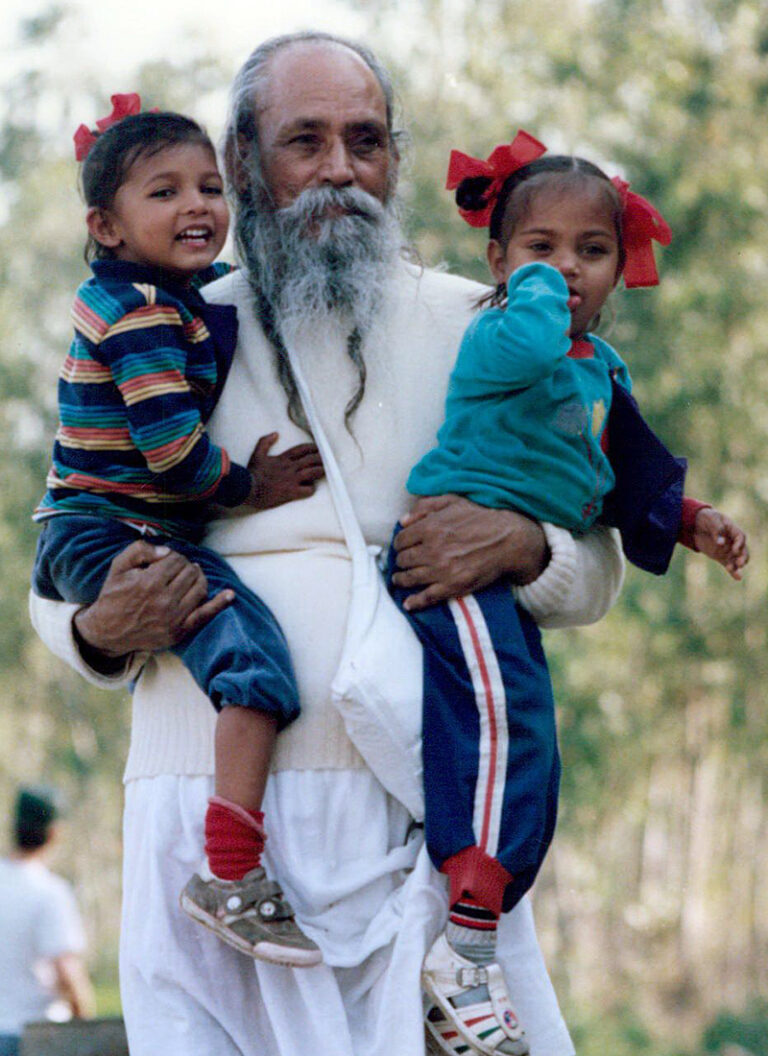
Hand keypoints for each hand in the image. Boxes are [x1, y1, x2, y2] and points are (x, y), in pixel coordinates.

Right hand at [73, 540, 233, 657]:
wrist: (107, 631)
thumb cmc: (114, 595)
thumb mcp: (118, 566)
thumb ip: (140, 550)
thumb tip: (168, 551)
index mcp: (149, 582)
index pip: (176, 560)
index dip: (173, 557)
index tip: (166, 561)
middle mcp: (164, 601)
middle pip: (190, 572)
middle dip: (185, 566)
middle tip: (176, 569)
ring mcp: (174, 618)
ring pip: (199, 588)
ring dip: (198, 578)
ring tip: (190, 576)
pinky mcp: (180, 631)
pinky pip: (205, 615)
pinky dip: (219, 604)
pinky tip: (230, 594)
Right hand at [245, 433, 323, 509]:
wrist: (248, 488)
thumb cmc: (252, 473)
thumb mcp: (257, 454)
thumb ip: (265, 442)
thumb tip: (275, 433)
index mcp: (283, 458)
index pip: (302, 450)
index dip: (312, 448)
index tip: (318, 449)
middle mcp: (290, 467)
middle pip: (311, 460)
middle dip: (321, 459)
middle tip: (327, 460)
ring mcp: (292, 479)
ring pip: (313, 472)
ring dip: (320, 471)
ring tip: (325, 471)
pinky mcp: (292, 492)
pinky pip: (307, 490)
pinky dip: (311, 489)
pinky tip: (311, 488)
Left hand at [391, 494, 548, 610]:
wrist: (508, 540)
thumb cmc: (482, 517)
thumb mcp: (453, 501)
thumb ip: (425, 507)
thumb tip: (403, 521)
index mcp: (430, 527)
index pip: (401, 540)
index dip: (399, 544)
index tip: (402, 547)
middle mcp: (432, 549)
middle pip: (403, 560)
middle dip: (400, 561)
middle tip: (401, 563)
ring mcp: (441, 570)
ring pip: (410, 579)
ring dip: (401, 580)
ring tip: (400, 580)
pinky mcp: (453, 586)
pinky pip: (427, 597)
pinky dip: (414, 602)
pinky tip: (408, 603)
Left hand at [693, 507, 748, 579]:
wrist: (695, 523)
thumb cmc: (706, 518)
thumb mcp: (711, 519)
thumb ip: (717, 530)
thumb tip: (721, 543)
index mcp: (733, 530)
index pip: (740, 538)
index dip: (739, 545)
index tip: (735, 550)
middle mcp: (733, 541)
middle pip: (743, 550)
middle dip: (743, 557)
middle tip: (740, 564)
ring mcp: (727, 550)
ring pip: (736, 559)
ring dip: (737, 566)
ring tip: (734, 571)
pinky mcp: (720, 557)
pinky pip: (728, 564)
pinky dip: (733, 571)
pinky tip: (738, 578)